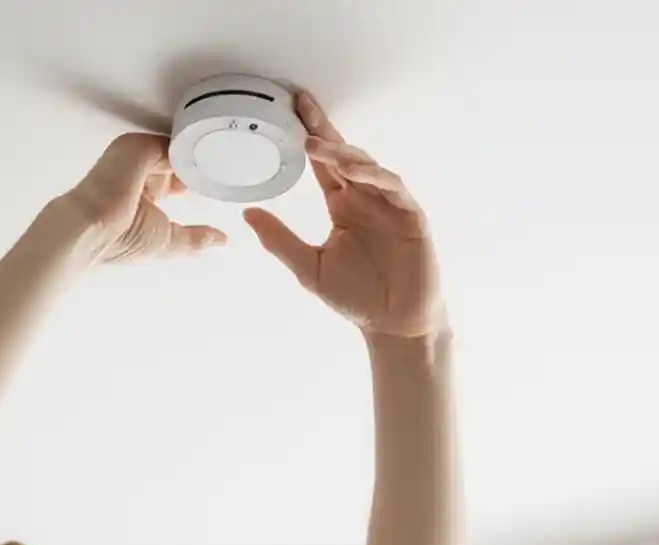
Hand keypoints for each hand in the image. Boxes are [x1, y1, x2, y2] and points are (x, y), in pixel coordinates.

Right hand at [64, 133, 225, 263]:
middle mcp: (137, 172)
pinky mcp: (136, 147)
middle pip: (174, 161)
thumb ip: (197, 238)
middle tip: (225, 170)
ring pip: (173, 150)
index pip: (171, 180)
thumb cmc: (122, 240)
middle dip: (197, 166)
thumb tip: (221, 241)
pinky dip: (188, 150)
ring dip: (195, 156)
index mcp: (141, 194)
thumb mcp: (170, 242)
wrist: (94, 228)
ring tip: (222, 161)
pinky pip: (168, 142)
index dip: (193, 182)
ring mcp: (135, 157)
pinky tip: (208, 157)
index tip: (216, 184)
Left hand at [244, 92, 445, 338]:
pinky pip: (393, 188)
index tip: (290, 109)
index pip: (324, 164)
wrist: (395, 326)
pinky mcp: (411, 217)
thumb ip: (280, 240)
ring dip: (344, 154)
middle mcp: (366, 199)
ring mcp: (390, 206)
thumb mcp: (309, 267)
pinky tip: (355, 170)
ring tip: (318, 146)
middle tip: (301, 105)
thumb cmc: (358, 298)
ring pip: (367, 167)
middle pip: (345, 155)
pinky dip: (375, 176)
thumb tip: (247, 214)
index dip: (310, 135)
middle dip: (324, 129)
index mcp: (343, 206)